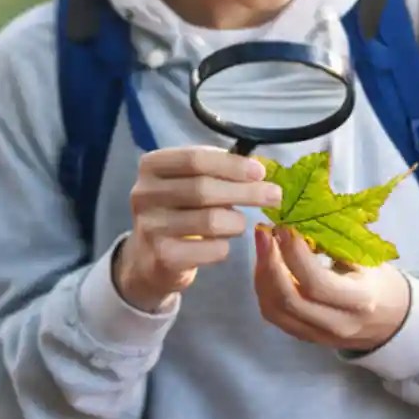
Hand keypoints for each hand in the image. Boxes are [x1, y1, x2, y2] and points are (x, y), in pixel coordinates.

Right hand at [114, 146, 282, 312]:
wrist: (149, 258)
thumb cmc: (177, 211)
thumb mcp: (186, 182)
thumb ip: (215, 172)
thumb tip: (258, 171)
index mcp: (151, 166)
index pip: (194, 159)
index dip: (231, 164)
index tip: (260, 171)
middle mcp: (144, 194)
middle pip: (203, 189)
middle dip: (245, 191)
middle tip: (274, 195)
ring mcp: (150, 227)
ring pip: (210, 221)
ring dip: (236, 221)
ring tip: (240, 223)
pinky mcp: (162, 257)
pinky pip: (211, 250)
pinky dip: (225, 246)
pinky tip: (222, 244)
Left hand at [253, 226, 410, 351]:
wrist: (392, 322)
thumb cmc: (379, 283)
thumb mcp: (367, 260)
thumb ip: (334, 246)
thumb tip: (298, 223)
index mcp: (359, 301)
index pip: (316, 282)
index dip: (294, 254)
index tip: (284, 227)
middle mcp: (337, 323)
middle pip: (289, 299)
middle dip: (269, 263)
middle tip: (262, 232)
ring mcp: (319, 335)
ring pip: (274, 310)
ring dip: (262, 274)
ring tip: (262, 245)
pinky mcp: (304, 336)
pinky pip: (274, 315)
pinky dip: (264, 288)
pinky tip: (266, 265)